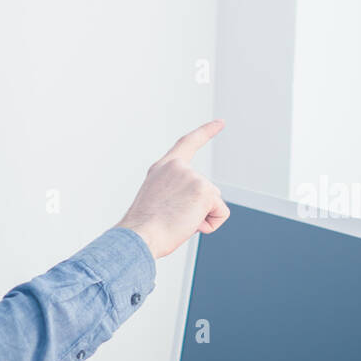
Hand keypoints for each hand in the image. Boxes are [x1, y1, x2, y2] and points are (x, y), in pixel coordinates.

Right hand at [117, 119, 229, 258]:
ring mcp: (192, 176)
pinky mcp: (205, 190)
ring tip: (176, 222)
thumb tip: (202, 207)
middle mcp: (177, 167)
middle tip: (171, 218)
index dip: (206, 132)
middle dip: (196, 208)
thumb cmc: (144, 229)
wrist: (139, 236)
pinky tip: (189, 224)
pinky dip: (210, 225)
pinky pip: (220, 213)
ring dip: (200, 218)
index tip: (221, 123)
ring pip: (212, 202)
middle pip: (205, 188)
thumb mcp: (158, 202)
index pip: (188, 144)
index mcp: (162, 168)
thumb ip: (178, 194)